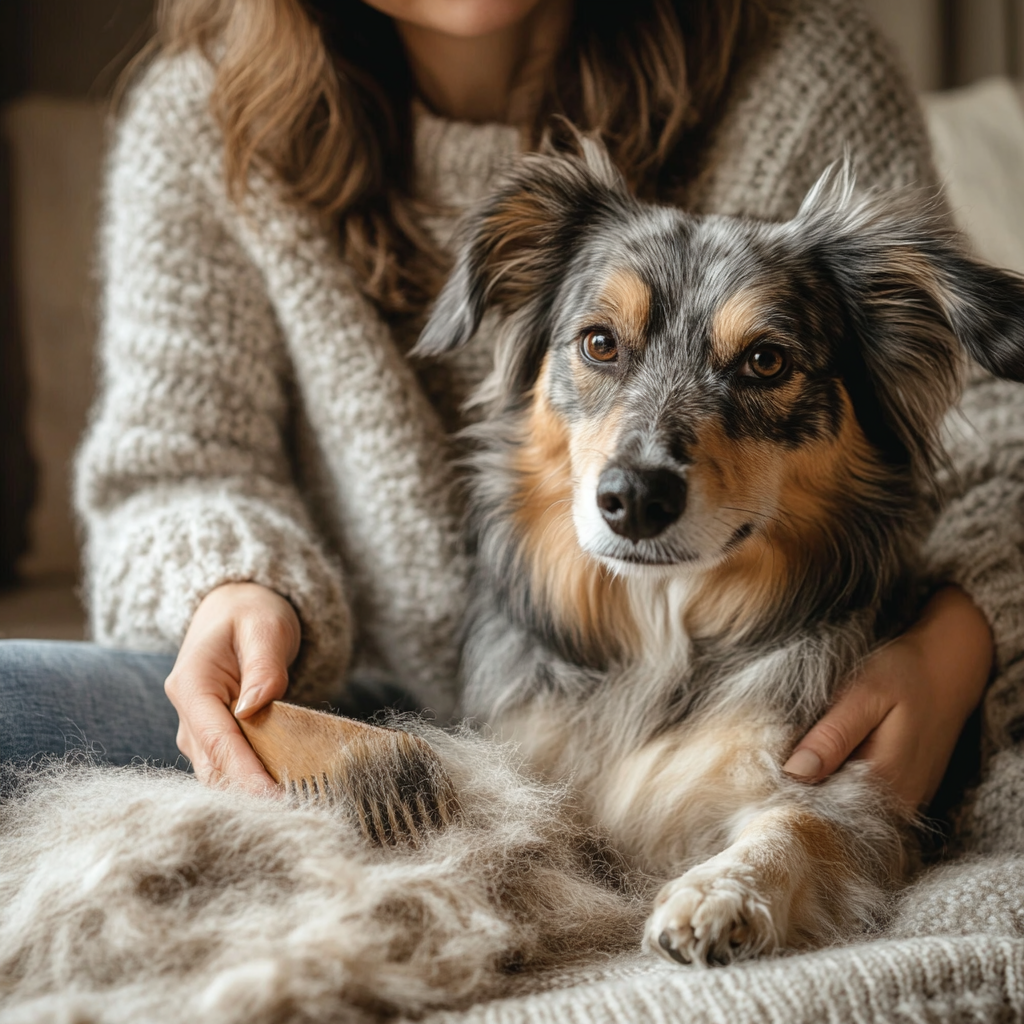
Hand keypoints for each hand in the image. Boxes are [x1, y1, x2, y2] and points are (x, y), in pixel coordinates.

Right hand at [164, 582, 301, 791]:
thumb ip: (263, 665)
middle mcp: (187, 716)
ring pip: (220, 777)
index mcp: (192, 686)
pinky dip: (254, 785)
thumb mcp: (264, 626)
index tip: (276, 801)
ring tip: (296, 810)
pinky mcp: (214, 741)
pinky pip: (230, 771)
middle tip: (296, 813)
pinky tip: (286, 795)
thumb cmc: (251, 613)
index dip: (247, 776)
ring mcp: (197, 733)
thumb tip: (256, 706)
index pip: (219, 742)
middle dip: (251, 796)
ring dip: (252, 796)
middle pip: (216, 770)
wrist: (234, 609)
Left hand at [782, 587, 992, 809]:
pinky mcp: (903, 789)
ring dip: (817, 785)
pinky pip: (861, 795)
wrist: (951, 665)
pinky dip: (836, 779)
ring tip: (790, 757)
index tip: (759, 776)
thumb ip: (833, 737)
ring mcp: (903, 798)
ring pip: (846, 803)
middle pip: (834, 811)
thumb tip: (795, 772)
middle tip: (765, 764)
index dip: (788, 794)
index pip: (823, 809)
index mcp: (885, 781)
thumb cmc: (905, 674)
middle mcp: (898, 801)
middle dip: (798, 791)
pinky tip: (819, 758)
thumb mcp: (864, 696)